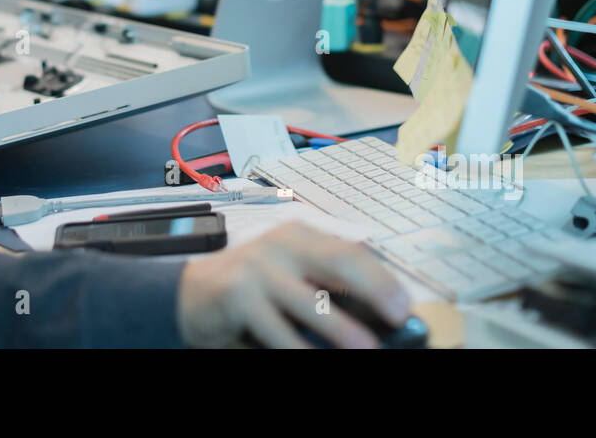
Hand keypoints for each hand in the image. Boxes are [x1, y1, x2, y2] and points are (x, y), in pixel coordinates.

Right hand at [176, 221, 410, 347]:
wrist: (191, 294)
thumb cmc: (251, 290)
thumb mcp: (289, 278)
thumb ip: (325, 288)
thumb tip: (375, 315)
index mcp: (300, 236)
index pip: (350, 251)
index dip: (381, 277)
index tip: (404, 304)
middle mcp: (281, 244)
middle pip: (338, 261)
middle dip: (374, 288)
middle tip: (397, 315)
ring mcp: (258, 267)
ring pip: (310, 300)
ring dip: (342, 328)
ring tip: (367, 349)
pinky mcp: (238, 294)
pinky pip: (277, 329)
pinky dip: (299, 349)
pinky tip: (313, 359)